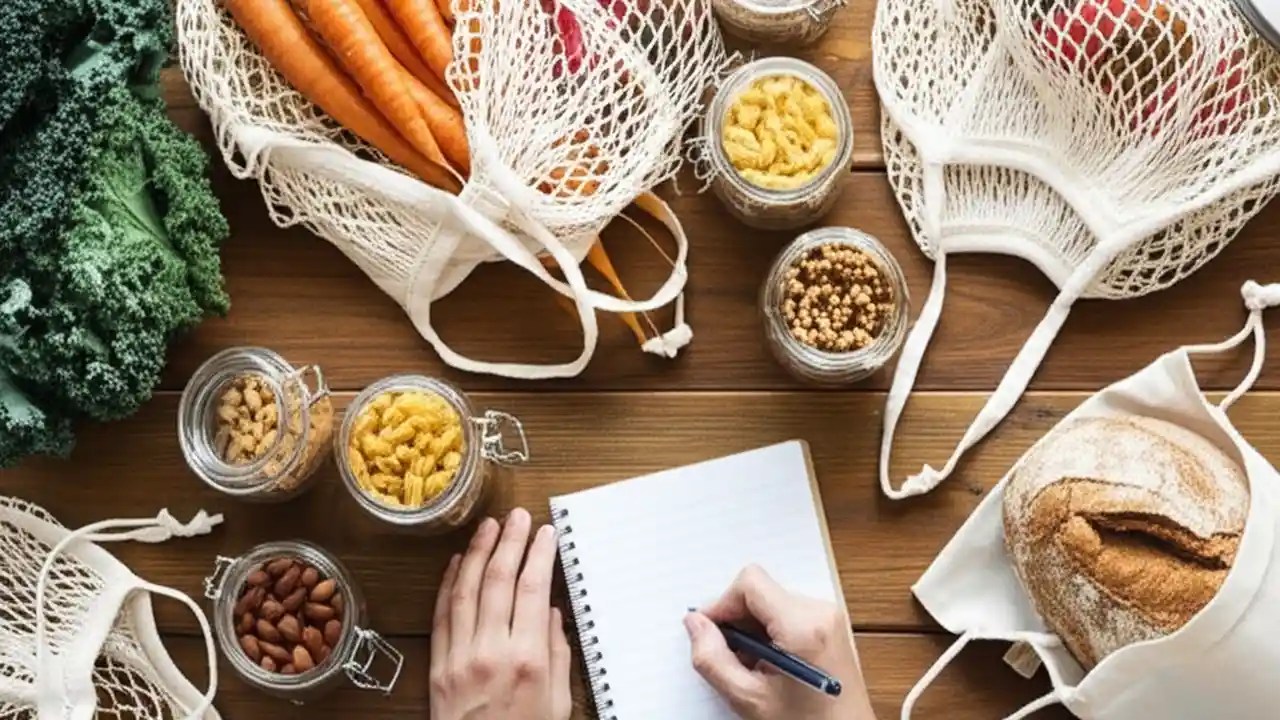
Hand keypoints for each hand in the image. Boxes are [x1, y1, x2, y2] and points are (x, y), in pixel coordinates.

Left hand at [429, 508, 572, 719]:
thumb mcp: (558, 704)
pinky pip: (441, 615)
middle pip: (499, 581)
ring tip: (488, 527)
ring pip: (466, 590)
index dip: (539, 555)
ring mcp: (460, 658)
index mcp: (528, 660)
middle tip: (518, 517)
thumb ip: (558, 655)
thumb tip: (553, 614)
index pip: (533, 590)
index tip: (546, 534)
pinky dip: (448, 584)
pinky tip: (458, 562)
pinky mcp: (438, 668)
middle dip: (510, 542)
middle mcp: (491, 652)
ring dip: (478, 553)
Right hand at [685, 565, 876, 719]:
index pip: (750, 583)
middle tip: (732, 659)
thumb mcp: (750, 699)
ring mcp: (828, 617)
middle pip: (759, 592)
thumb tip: (696, 625)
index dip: (722, 604)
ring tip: (754, 667)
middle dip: (737, 621)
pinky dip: (769, 634)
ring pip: (770, 602)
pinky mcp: (829, 625)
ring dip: (752, 630)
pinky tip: (770, 665)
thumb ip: (713, 659)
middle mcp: (821, 612)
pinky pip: (786, 613)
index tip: (709, 631)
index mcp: (804, 626)